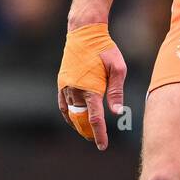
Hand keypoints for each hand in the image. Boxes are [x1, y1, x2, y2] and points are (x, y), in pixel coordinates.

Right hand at [57, 24, 126, 150]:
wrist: (84, 32)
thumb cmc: (105, 49)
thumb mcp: (117, 68)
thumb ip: (116, 91)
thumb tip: (117, 113)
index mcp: (91, 88)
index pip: (95, 119)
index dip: (99, 134)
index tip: (102, 146)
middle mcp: (75, 90)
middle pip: (82, 119)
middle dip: (89, 132)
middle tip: (97, 140)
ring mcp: (66, 86)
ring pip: (71, 113)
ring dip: (79, 124)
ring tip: (87, 132)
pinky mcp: (61, 82)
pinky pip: (62, 104)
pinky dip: (68, 114)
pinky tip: (73, 119)